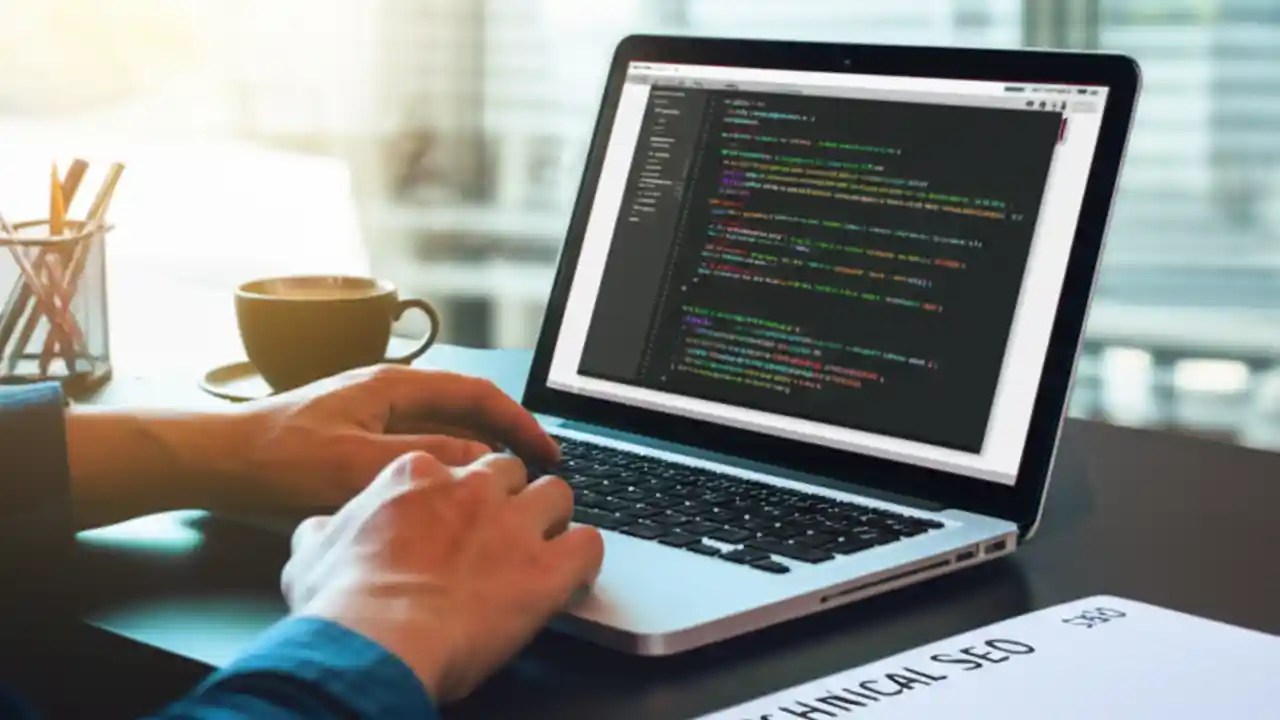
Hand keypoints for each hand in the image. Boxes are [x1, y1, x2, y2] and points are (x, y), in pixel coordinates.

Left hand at [221, 364, 559, 510]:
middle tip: (538, 468)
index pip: (477, 394)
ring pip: (444, 430)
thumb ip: (425, 460)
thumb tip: (481, 462)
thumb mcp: (359, 463)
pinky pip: (420, 448)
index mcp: (394, 385)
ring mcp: (374, 414)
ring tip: (506, 484)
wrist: (218, 462)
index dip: (519, 422)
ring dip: (479, 453)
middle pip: (466, 409)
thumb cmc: (278, 458)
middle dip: (506, 437)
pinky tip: (453, 495)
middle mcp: (389, 392)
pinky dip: (448, 466)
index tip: (546, 450)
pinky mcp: (359, 438)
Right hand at [283, 451, 603, 701]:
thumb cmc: (341, 602)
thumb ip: (327, 530)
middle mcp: (470, 488)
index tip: (456, 514)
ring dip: (553, 517)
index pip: (453, 462)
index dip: (457, 491)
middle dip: (510, 495)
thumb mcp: (310, 552)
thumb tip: (323, 532)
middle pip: (510, 470)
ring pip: (557, 492)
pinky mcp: (548, 568)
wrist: (376, 640)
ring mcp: (513, 524)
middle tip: (502, 528)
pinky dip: (586, 557)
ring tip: (544, 544)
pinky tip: (574, 574)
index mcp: (415, 475)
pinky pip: (590, 543)